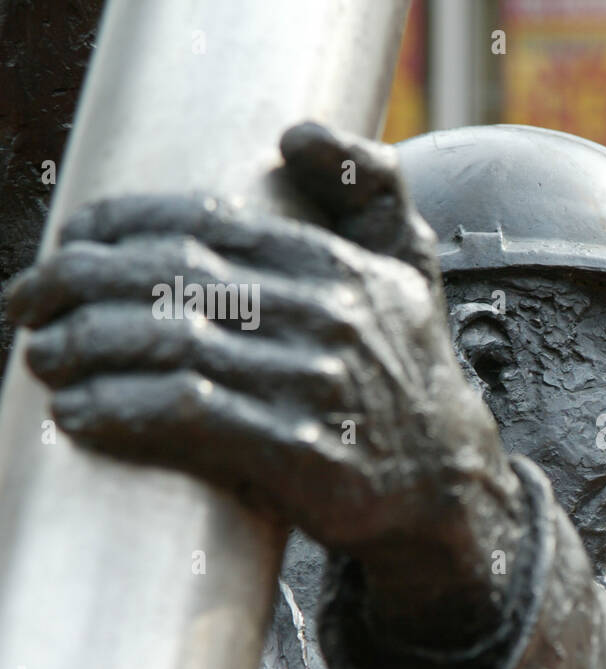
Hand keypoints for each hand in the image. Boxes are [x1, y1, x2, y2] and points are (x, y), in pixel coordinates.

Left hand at [5, 123, 509, 563]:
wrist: (449, 480)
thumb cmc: (409, 370)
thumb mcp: (410, 267)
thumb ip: (366, 188)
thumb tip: (293, 135)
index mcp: (339, 266)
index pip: (201, 223)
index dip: (116, 225)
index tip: (68, 241)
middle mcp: (327, 316)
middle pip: (168, 278)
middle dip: (75, 284)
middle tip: (25, 302)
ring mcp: (315, 385)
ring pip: (166, 343)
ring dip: (82, 347)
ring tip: (43, 357)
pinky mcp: (300, 453)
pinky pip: (185, 413)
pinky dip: (117, 409)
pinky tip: (81, 414)